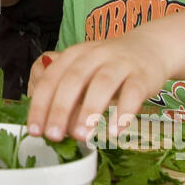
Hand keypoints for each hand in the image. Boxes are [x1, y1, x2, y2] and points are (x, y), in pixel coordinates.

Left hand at [25, 33, 169, 142]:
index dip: (40, 105)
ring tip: (82, 136)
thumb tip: (56, 128)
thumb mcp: (86, 75)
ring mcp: (119, 63)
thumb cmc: (109, 67)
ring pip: (102, 84)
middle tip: (53, 135)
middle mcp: (94, 55)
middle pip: (73, 80)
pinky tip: (116, 131)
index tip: (34, 130)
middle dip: (60, 110)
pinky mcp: (142, 75)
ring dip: (89, 111)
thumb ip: (70, 98)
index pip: (51, 79)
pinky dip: (123, 112)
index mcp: (74, 55)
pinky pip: (132, 93)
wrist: (150, 48)